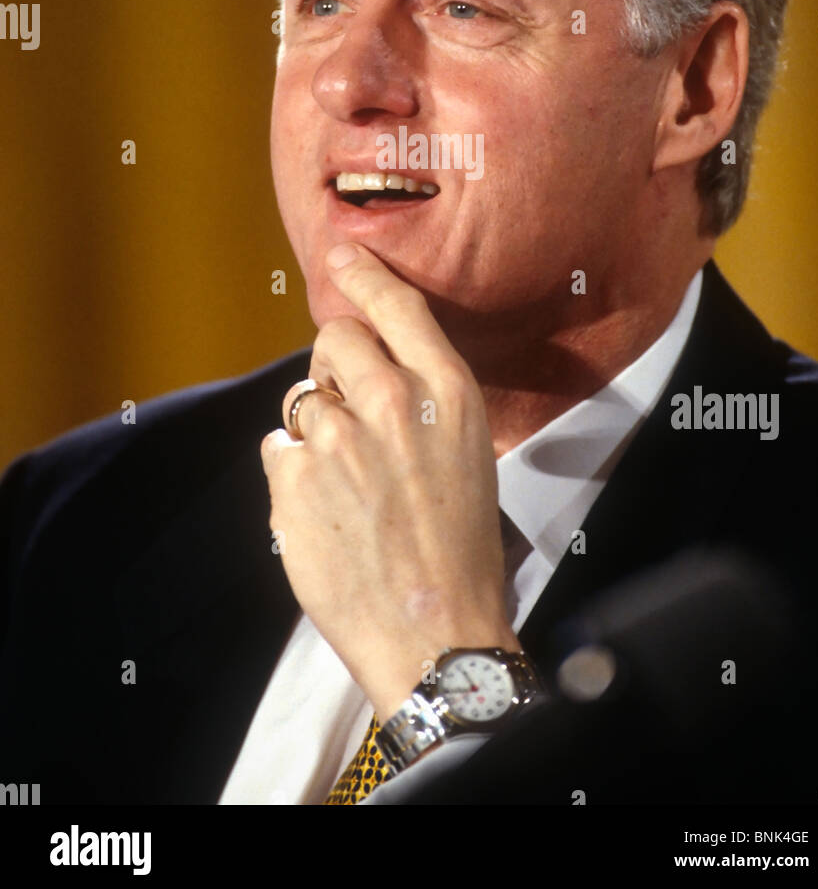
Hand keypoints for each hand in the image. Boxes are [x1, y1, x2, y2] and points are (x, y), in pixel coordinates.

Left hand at [261, 242, 520, 721]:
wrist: (436, 632)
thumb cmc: (460, 549)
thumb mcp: (468, 453)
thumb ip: (421, 398)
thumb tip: (369, 370)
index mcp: (446, 392)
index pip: (395, 305)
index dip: (363, 274)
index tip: (342, 255)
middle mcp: (391, 402)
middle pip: (333, 339)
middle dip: (334, 366)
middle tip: (351, 414)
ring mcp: (337, 440)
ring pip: (302, 401)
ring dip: (316, 433)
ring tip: (349, 487)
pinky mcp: (294, 482)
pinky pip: (278, 452)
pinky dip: (295, 477)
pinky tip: (329, 514)